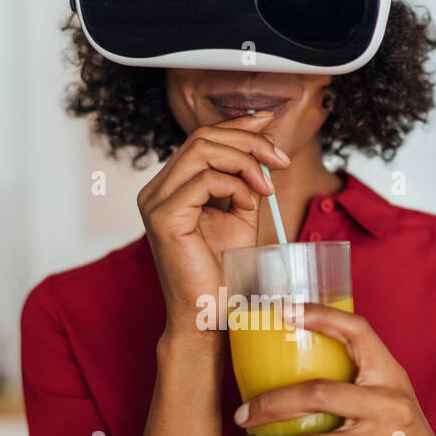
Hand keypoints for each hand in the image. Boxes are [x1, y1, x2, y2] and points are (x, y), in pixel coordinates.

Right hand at [137, 115, 289, 340]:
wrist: (211, 315)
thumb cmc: (225, 272)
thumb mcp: (242, 213)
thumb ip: (247, 178)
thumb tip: (264, 139)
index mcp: (171, 186)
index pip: (202, 138)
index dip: (237, 124)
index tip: (270, 121)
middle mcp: (156, 190)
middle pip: (202, 137)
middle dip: (248, 141)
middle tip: (280, 160)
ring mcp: (155, 202)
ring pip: (201, 149)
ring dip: (244, 160)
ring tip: (266, 187)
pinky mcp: (163, 218)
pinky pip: (204, 179)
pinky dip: (235, 186)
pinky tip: (250, 206)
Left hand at [233, 302, 435, 435]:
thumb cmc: (399, 431)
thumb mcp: (387, 395)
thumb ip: (354, 378)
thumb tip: (290, 359)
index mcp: (390, 374)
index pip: (358, 332)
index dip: (321, 317)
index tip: (283, 311)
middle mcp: (389, 403)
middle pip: (319, 393)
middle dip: (271, 402)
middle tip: (243, 412)